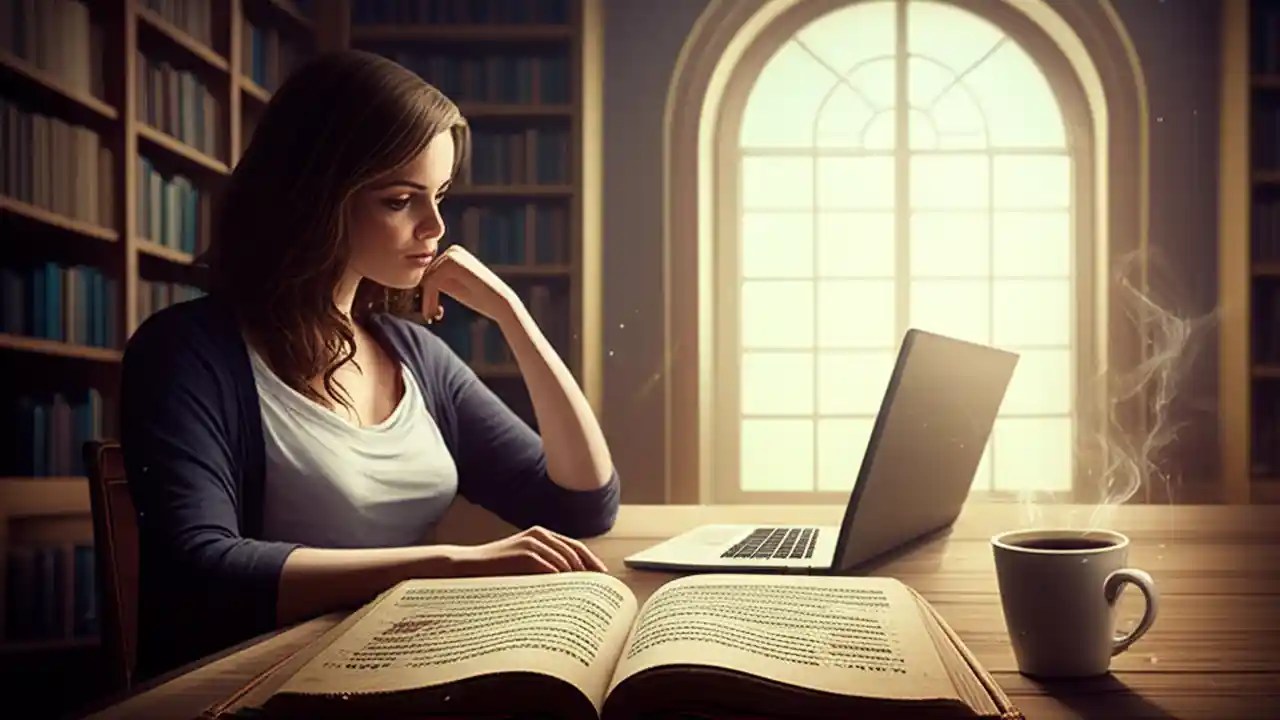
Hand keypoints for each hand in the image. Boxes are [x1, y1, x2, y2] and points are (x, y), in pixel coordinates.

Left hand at [420, 245, 518, 324]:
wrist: (500, 303)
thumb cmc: (479, 298)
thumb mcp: (453, 286)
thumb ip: (436, 280)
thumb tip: (412, 280)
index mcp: (452, 254)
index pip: (427, 272)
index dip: (426, 292)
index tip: (433, 311)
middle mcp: (452, 250)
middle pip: (425, 274)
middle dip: (425, 297)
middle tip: (432, 316)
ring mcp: (453, 254)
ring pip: (426, 279)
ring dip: (426, 300)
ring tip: (433, 316)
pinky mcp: (453, 263)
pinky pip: (431, 281)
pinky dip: (430, 299)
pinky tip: (436, 313)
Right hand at [446, 526, 608, 575]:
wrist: (469, 565)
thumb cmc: (498, 569)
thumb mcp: (526, 564)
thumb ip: (547, 566)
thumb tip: (574, 583)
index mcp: (542, 535)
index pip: (576, 547)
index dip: (592, 561)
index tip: (603, 576)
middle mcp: (540, 534)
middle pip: (574, 551)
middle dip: (589, 569)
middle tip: (600, 587)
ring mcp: (531, 542)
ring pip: (564, 559)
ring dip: (577, 576)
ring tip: (586, 592)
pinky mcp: (523, 552)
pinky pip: (549, 566)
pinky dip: (560, 578)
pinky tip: (566, 591)